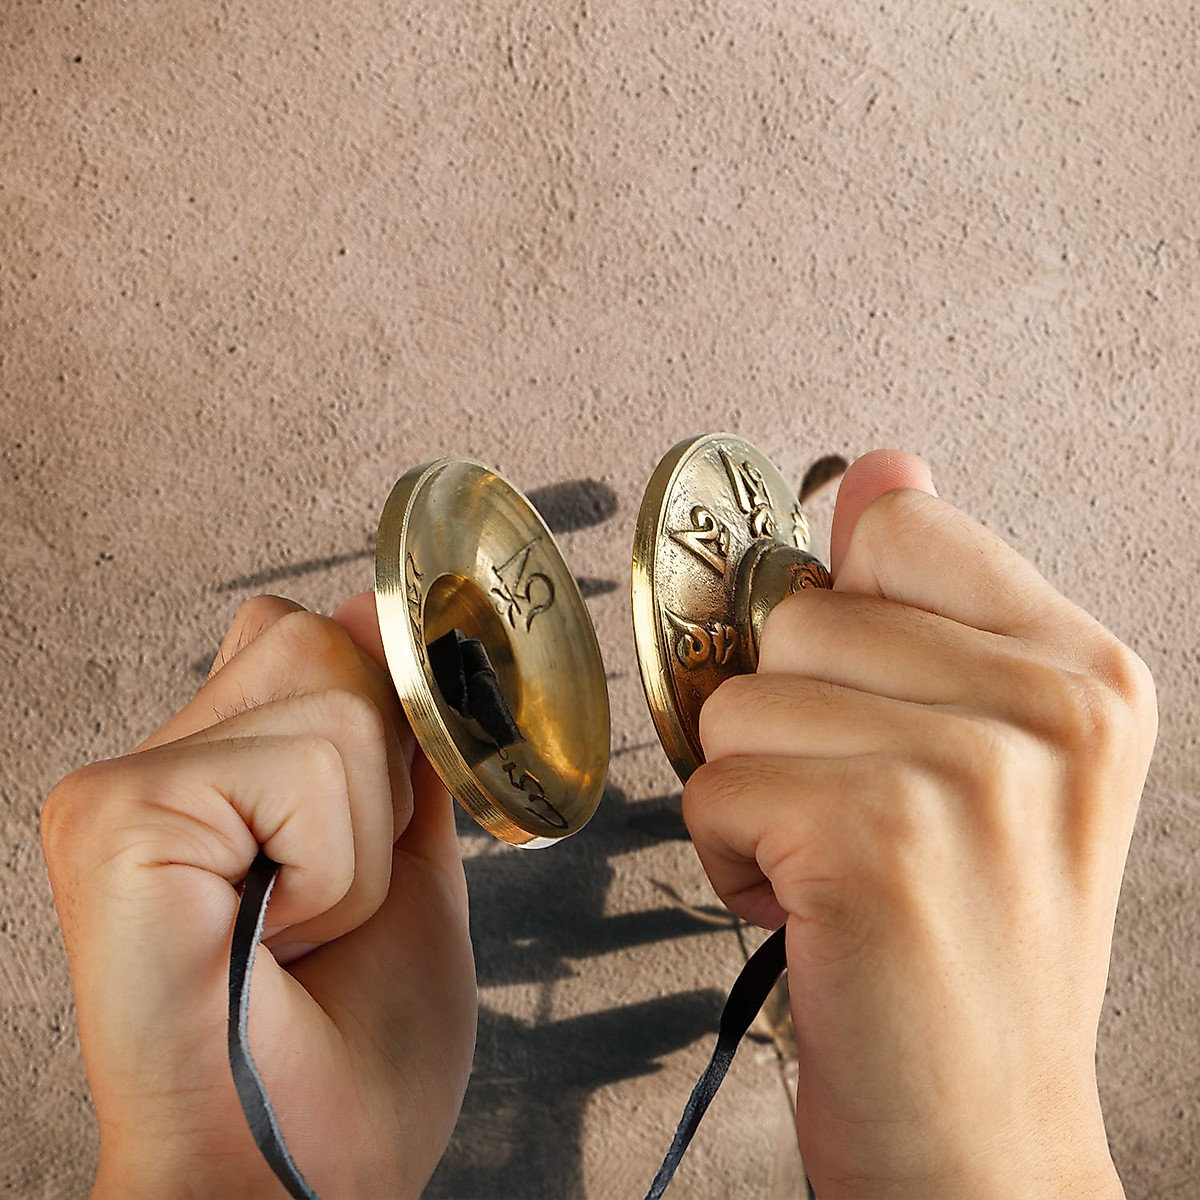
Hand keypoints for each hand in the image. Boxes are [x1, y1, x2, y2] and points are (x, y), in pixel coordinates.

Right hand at [40, 594, 475, 1198]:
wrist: (294, 1184)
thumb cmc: (350, 1053)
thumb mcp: (406, 861)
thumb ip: (394, 740)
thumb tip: (360, 611)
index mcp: (220, 765)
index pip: (313, 637)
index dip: (378, 724)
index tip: (364, 835)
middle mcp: (159, 760)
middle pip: (325, 647)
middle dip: (378, 788)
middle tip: (324, 900)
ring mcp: (125, 786)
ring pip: (335, 700)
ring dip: (361, 843)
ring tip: (300, 926)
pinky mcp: (114, 819)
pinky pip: (302, 770)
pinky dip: (333, 872)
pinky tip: (271, 937)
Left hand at [685, 451, 1155, 1199]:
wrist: (979, 1137)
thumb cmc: (966, 951)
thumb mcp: (984, 754)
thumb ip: (927, 599)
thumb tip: (881, 467)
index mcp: (1082, 667)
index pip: (895, 525)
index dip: (845, 617)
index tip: (869, 701)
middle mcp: (1047, 706)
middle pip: (796, 612)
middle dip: (788, 722)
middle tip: (855, 814)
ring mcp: (966, 769)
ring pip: (741, 698)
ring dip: (756, 794)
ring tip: (833, 866)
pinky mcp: (874, 836)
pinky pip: (712, 784)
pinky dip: (731, 856)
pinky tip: (808, 910)